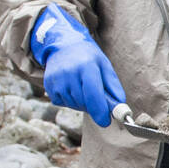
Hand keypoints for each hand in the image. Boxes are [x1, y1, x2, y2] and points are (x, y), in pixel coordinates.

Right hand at [29, 4, 125, 127]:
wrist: (63, 46)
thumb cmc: (88, 57)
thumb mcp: (105, 66)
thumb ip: (114, 87)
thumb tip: (120, 107)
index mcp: (87, 66)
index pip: (93, 95)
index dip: (100, 111)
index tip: (106, 121)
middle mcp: (69, 73)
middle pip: (84, 103)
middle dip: (93, 106)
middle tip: (96, 98)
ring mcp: (56, 79)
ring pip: (73, 104)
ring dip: (81, 103)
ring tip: (82, 87)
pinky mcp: (48, 85)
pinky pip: (61, 102)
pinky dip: (69, 100)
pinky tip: (71, 87)